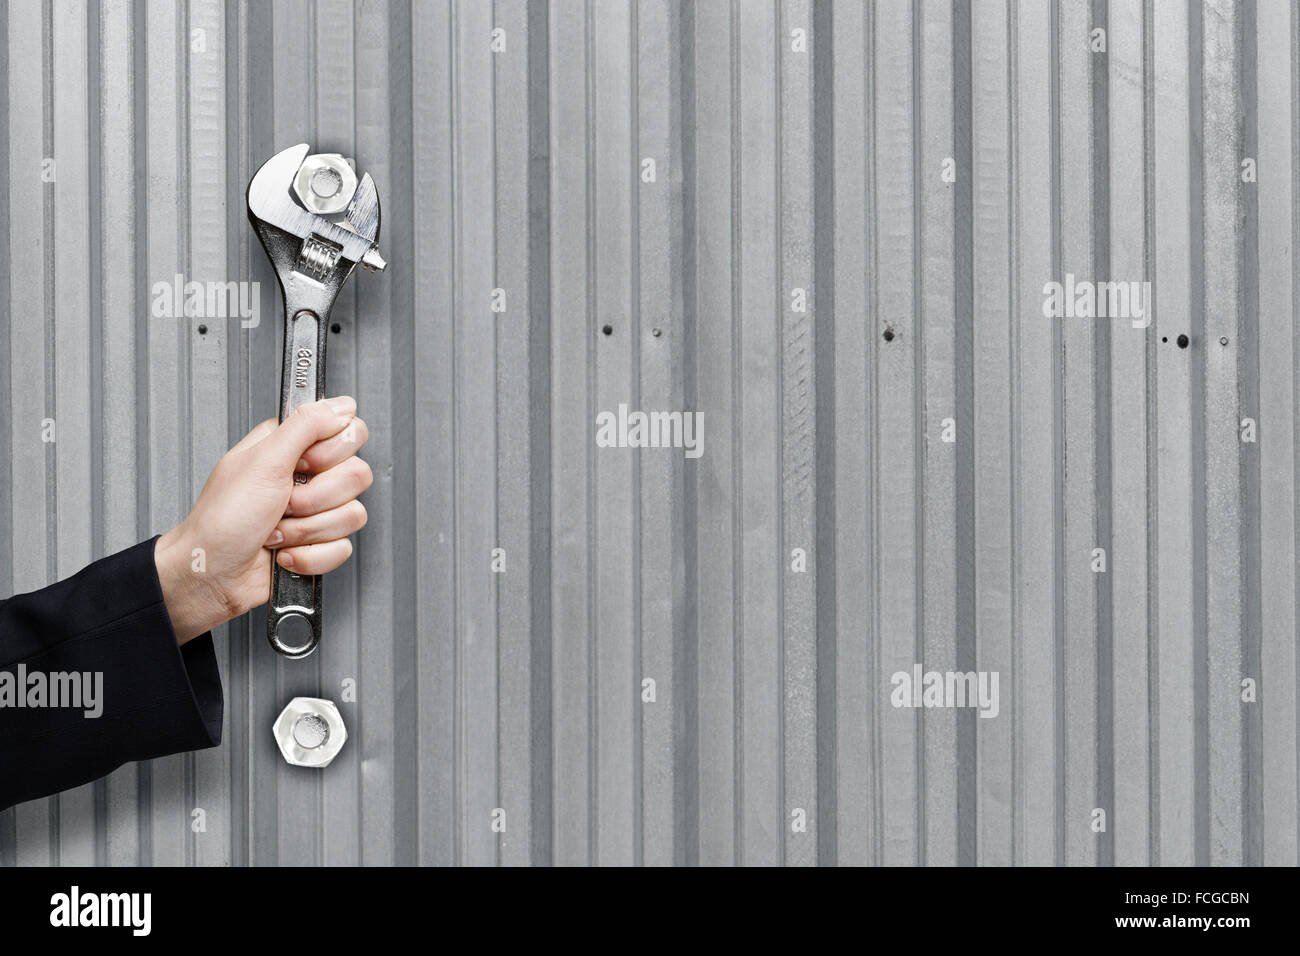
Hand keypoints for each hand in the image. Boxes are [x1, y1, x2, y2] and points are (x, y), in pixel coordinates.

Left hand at [154, 396, 372, 642]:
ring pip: (352, 514)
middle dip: (315, 498)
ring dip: (306, 530)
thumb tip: (342, 405)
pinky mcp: (321, 543)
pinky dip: (310, 556)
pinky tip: (284, 552)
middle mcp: (308, 475)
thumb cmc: (222, 519)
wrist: (211, 575)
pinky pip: (343, 548)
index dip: (331, 452)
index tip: (302, 464)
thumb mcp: (263, 461)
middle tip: (283, 501)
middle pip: (356, 475)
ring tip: (276, 530)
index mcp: (293, 445)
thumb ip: (306, 425)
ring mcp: (316, 511)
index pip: (348, 432)